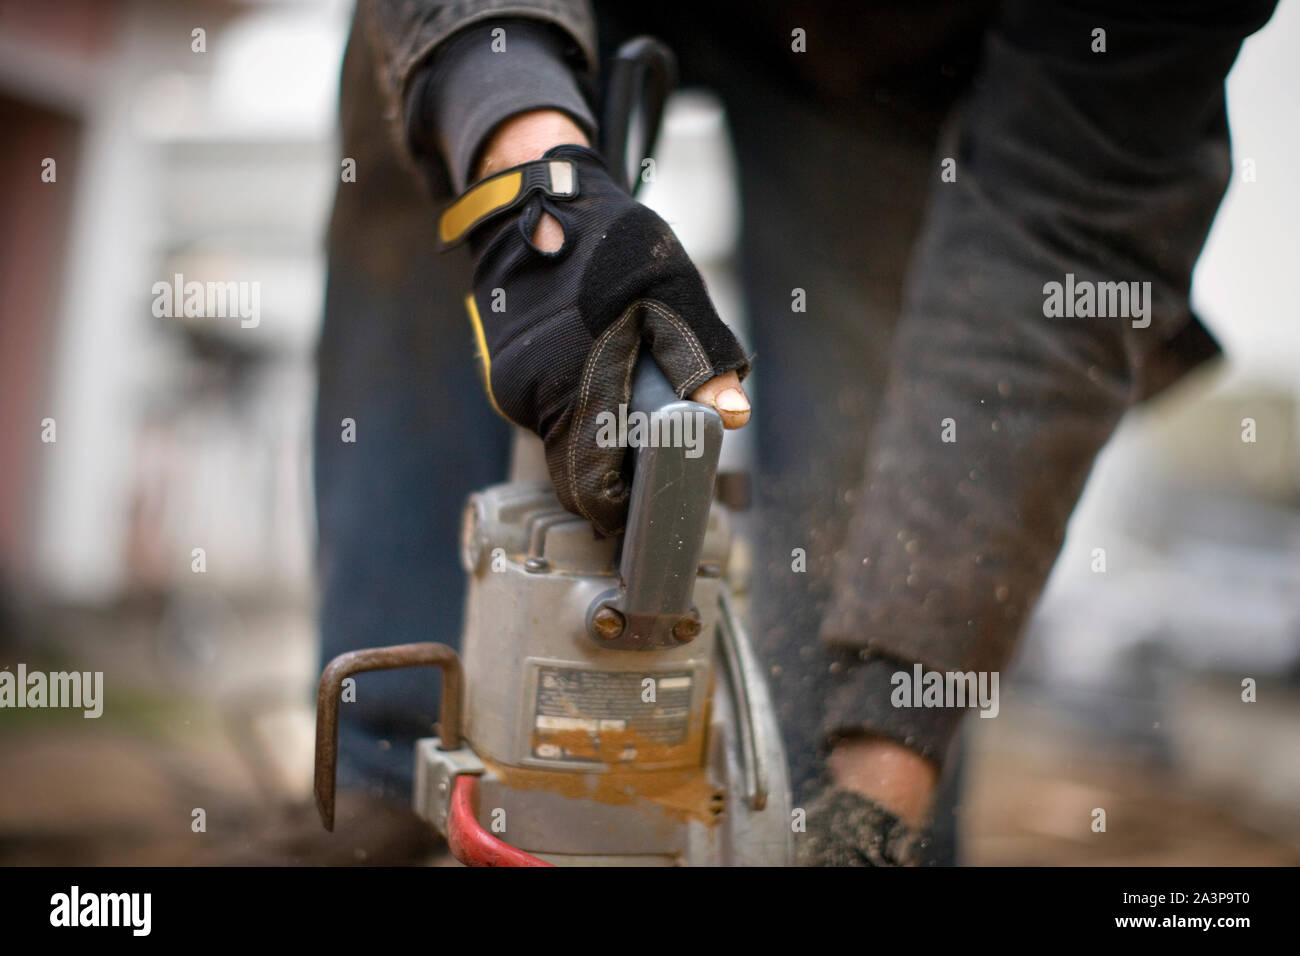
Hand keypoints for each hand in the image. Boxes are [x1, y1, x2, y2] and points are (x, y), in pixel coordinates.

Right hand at [449, 110, 751, 532]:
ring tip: (638, 408)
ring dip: (601, 438)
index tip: (648, 514)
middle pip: (577, 470)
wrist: (532, 201)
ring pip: (564, 441)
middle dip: (617, 475)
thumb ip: (702, 356)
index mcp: (574, 387)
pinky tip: (606, 376)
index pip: (589, 487)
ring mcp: (515, 387)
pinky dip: (582, 408)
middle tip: (658, 463)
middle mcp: (533, 397)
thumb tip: (732, 416)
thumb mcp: (671, 290)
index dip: (620, 508)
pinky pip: (551, 411)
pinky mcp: (510, 373)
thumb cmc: (607, 243)